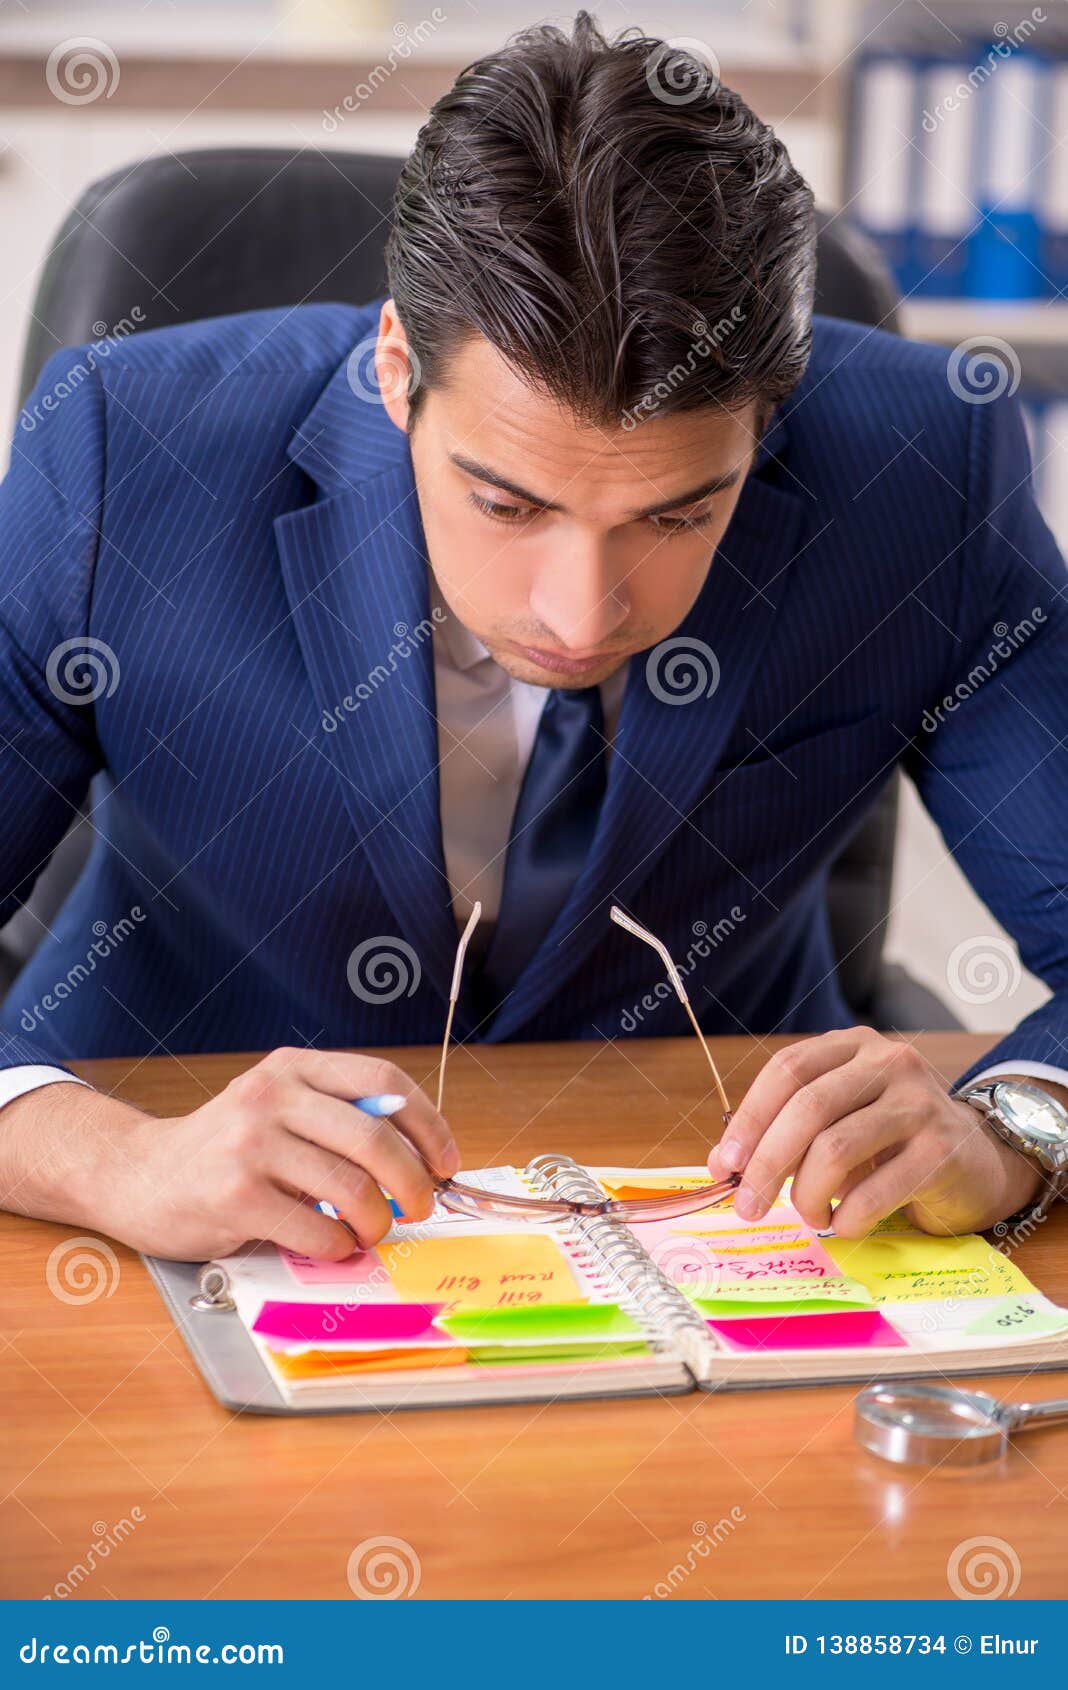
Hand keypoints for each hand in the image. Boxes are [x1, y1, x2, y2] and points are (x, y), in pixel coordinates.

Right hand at [4, 1049, 458, 1261]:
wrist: (139, 1175)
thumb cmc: (225, 1149)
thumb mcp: (280, 1108)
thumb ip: (337, 1117)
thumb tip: (420, 1155)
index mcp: (294, 1068)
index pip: (384, 1083)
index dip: (428, 1125)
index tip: (445, 1162)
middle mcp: (272, 1096)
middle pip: (376, 1137)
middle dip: (414, 1182)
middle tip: (420, 1206)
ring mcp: (251, 1145)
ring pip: (351, 1187)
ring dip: (377, 1221)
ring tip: (371, 1230)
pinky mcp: (234, 1196)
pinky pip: (315, 1228)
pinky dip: (339, 1245)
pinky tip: (334, 1245)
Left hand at [706, 1028, 1042, 1236]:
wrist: (976, 1160)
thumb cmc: (892, 1141)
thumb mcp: (842, 1117)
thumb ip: (791, 1129)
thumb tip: (729, 1165)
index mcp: (852, 1046)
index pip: (787, 1070)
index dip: (749, 1119)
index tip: (725, 1164)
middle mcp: (888, 1063)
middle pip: (808, 1108)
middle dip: (767, 1163)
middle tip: (748, 1206)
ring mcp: (919, 1103)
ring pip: (837, 1148)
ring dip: (807, 1194)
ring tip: (808, 1216)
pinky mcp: (942, 1150)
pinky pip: (875, 1191)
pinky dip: (847, 1217)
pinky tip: (843, 1225)